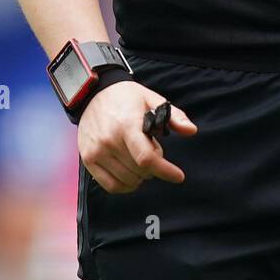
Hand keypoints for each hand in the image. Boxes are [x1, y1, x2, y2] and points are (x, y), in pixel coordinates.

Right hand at [78, 80, 196, 193]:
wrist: (93, 93)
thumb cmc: (126, 97)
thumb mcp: (152, 99)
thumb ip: (174, 116)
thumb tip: (192, 130)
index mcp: (127, 125)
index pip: (147, 158)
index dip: (165, 171)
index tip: (179, 176)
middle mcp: (109, 140)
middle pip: (139, 171)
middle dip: (154, 167)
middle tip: (153, 151)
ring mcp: (96, 151)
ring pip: (126, 180)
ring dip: (141, 177)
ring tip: (141, 160)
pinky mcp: (88, 159)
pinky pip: (109, 185)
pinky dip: (124, 186)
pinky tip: (131, 176)